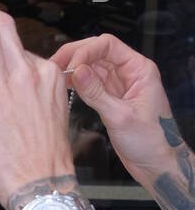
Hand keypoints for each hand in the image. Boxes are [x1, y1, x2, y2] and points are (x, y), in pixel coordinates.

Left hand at [0, 0, 75, 208]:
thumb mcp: (55, 114)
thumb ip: (39, 93)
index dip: (4, 33)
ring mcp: (2, 85)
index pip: (21, 47)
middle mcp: (26, 73)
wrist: (41, 182)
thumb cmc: (46, 158)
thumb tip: (26, 88)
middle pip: (4, 28)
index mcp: (46, 75)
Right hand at [49, 32, 177, 184]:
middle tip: (54, 65)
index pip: (108, 46)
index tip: (70, 65)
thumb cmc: (151, 141)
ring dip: (74, 69)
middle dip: (75, 56)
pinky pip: (92, 84)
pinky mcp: (111, 99)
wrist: (156, 163)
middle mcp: (129, 73)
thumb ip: (96, 93)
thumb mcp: (120, 117)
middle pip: (98, 52)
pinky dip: (78, 84)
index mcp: (139, 70)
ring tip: (55, 76)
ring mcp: (119, 86)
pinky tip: (65, 86)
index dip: (86, 51)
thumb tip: (77, 72)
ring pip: (93, 68)